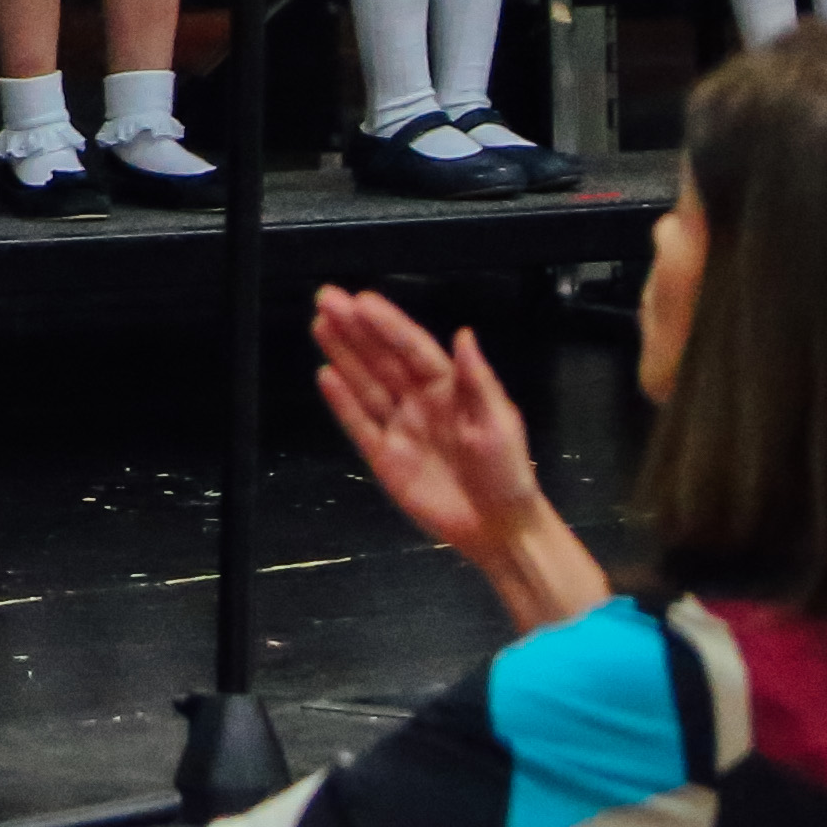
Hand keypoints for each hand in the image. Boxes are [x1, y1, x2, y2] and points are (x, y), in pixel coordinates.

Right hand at [312, 286, 551, 564]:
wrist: (499, 528)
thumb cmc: (507, 473)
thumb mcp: (499, 423)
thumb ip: (477, 380)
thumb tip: (463, 334)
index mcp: (450, 389)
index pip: (413, 349)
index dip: (387, 324)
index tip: (361, 300)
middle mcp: (420, 401)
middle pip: (381, 359)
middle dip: (355, 328)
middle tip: (326, 298)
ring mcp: (400, 428)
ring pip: (365, 384)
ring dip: (343, 354)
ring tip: (319, 323)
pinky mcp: (384, 457)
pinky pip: (358, 424)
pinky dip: (341, 401)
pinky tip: (325, 375)